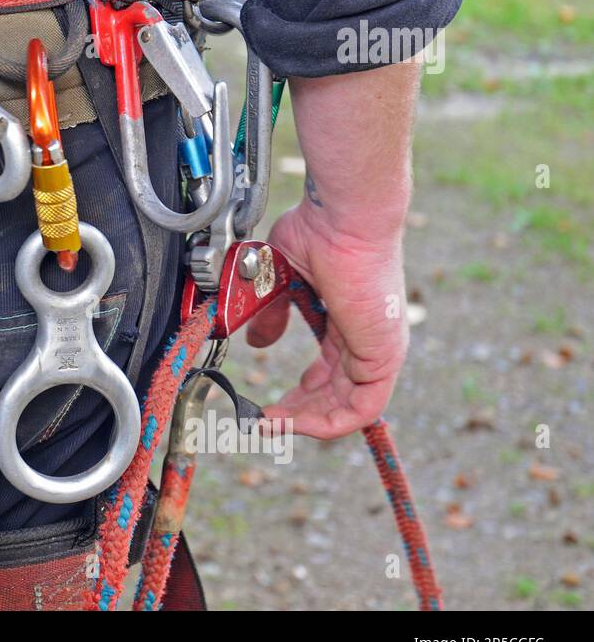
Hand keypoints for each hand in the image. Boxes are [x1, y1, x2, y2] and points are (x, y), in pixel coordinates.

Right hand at [247, 202, 408, 439]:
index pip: (330, 372)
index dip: (300, 394)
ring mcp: (379, 349)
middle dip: (298, 413)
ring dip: (307, 422)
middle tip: (265, 420)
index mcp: (349, 321)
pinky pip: (361, 408)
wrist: (342, 217)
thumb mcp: (282, 282)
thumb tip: (258, 343)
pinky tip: (295, 422)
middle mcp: (367, 338)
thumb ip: (272, 315)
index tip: (267, 403)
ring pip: (348, 407)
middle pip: (337, 395)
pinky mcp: (383, 356)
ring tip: (271, 424)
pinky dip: (328, 422)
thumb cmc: (318, 231)